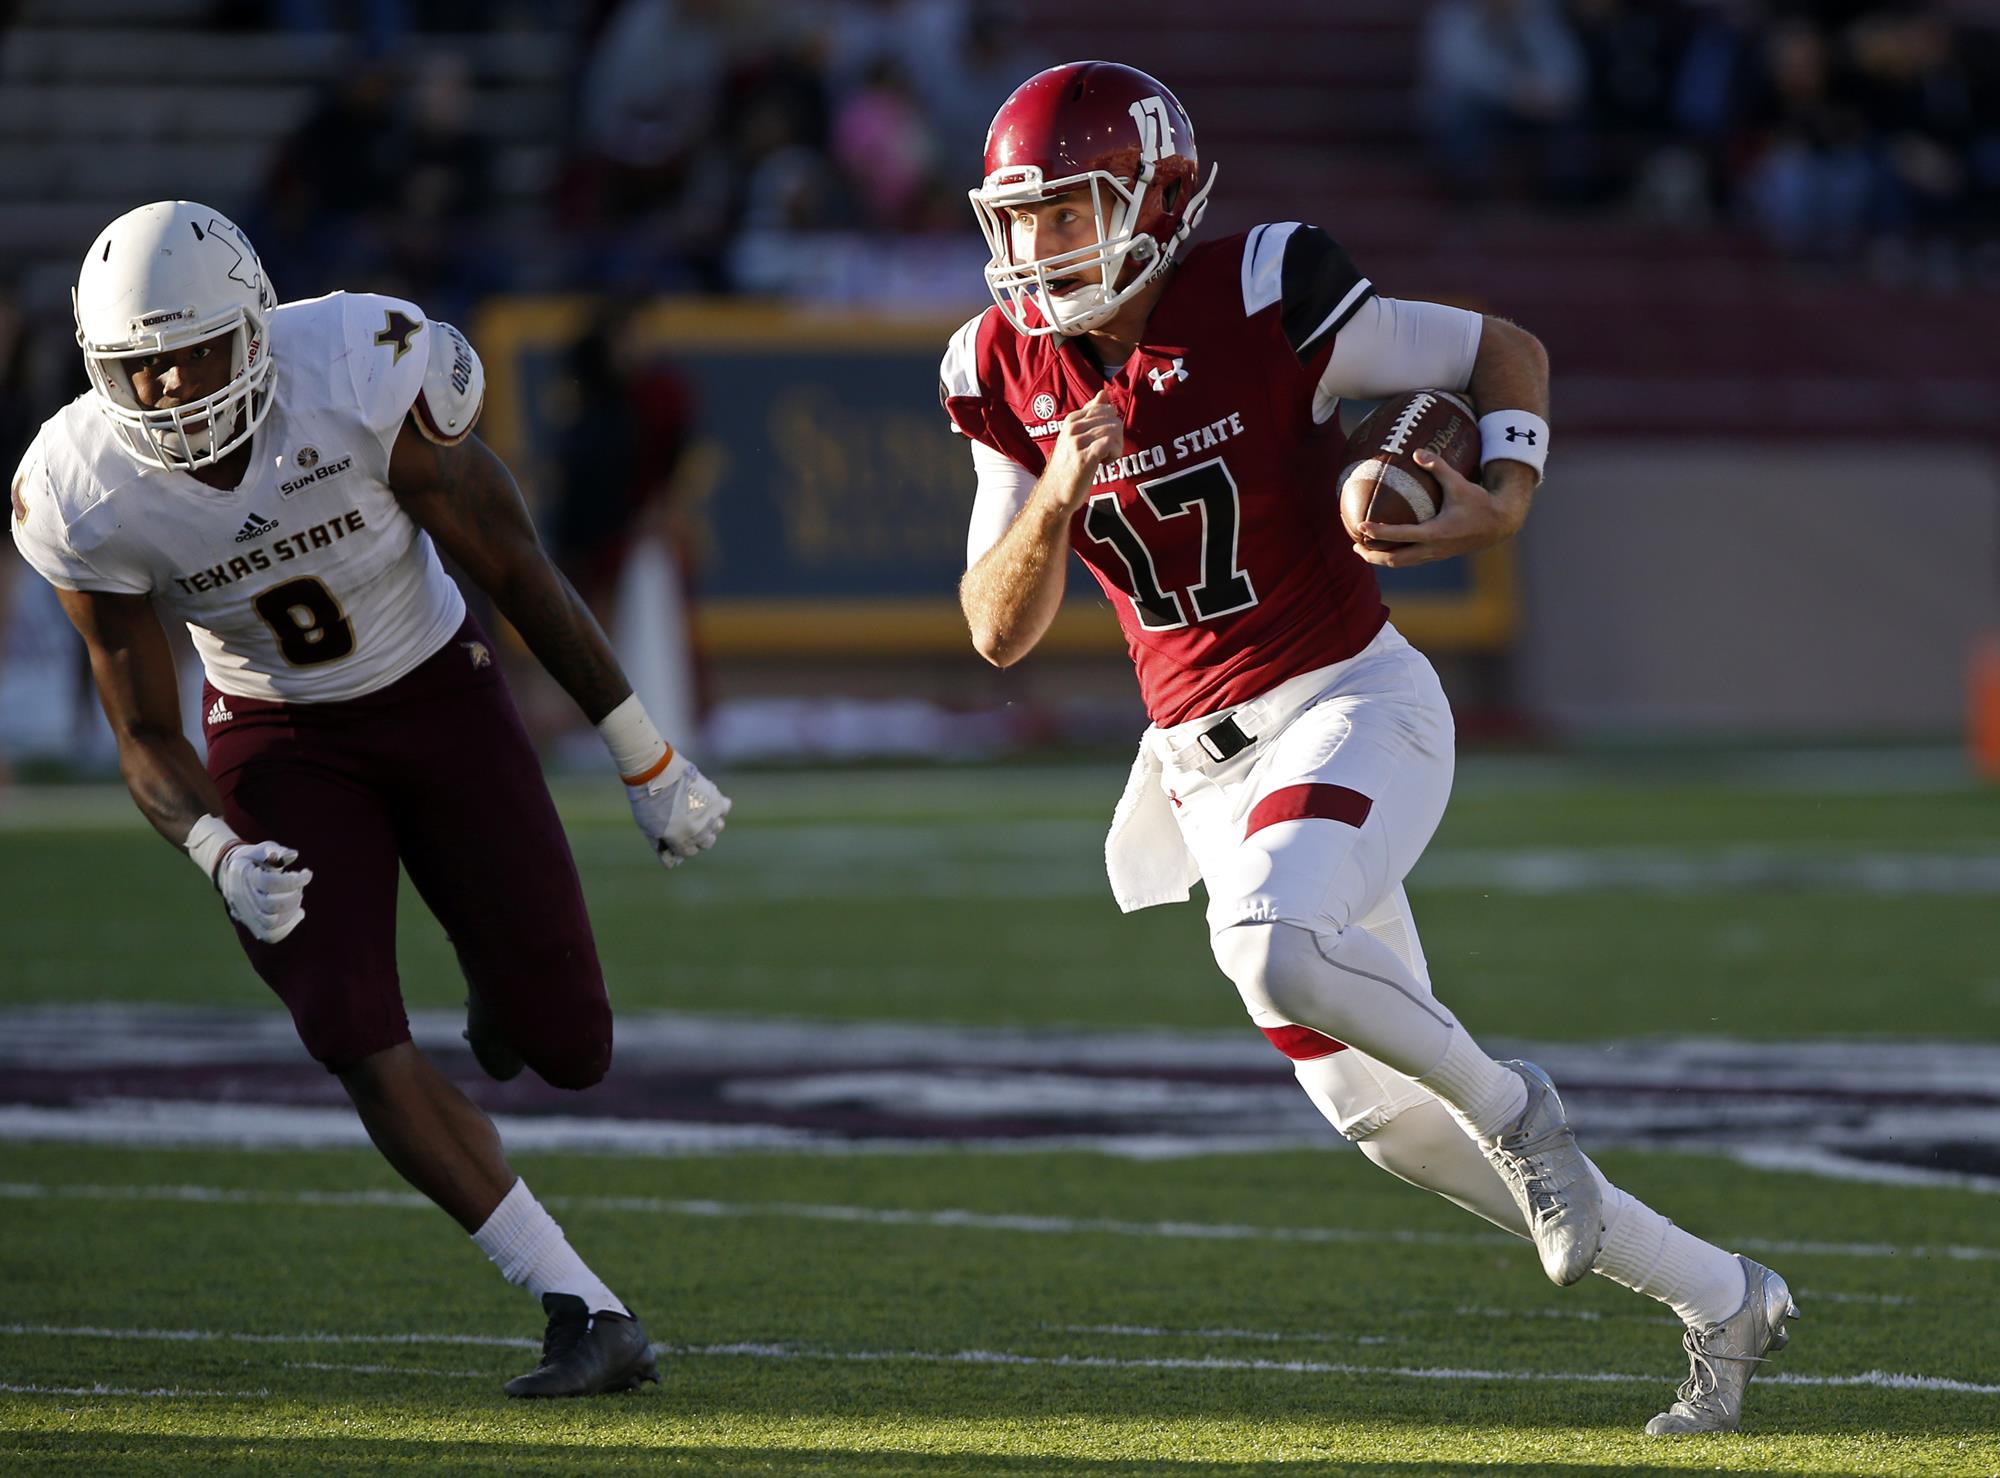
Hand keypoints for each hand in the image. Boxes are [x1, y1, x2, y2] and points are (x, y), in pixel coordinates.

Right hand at [215, 840, 311, 943]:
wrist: (231, 874)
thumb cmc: (254, 859)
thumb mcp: (263, 849)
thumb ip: (276, 851)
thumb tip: (293, 855)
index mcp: (243, 875)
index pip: (269, 883)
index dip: (293, 881)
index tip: (307, 874)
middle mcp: (241, 896)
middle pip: (269, 905)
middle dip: (293, 896)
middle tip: (299, 886)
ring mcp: (244, 913)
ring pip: (269, 923)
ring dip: (291, 911)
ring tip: (297, 898)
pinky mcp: (251, 924)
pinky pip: (270, 935)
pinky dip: (288, 927)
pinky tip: (298, 913)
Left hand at [627, 752, 730, 867]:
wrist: (655, 772)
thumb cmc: (647, 801)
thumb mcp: (648, 828)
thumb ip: (660, 846)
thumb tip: (671, 863)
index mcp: (680, 840)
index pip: (690, 852)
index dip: (683, 845)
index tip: (678, 836)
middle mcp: (698, 830)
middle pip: (707, 842)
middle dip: (698, 836)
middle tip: (688, 824)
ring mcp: (709, 814)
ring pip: (718, 827)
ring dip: (710, 823)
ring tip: (699, 812)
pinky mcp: (715, 798)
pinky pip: (725, 808)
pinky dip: (719, 807)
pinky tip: (707, 802)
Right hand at [1045, 390, 1122, 508]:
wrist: (1054, 494)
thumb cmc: (1068, 466)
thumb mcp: (1077, 436)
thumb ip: (1090, 414)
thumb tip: (1104, 392)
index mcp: (1071, 420)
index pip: (1103, 408)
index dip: (1111, 423)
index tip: (1105, 440)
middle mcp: (1072, 428)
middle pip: (1111, 418)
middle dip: (1117, 434)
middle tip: (1109, 451)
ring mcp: (1076, 443)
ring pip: (1113, 430)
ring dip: (1117, 446)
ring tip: (1107, 458)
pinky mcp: (1084, 458)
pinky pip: (1110, 443)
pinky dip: (1115, 454)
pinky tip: (1106, 463)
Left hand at [1354, 453, 1533, 567]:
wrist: (1499, 524)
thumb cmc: (1479, 502)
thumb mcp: (1459, 483)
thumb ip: (1438, 467)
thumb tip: (1417, 452)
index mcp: (1436, 532)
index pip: (1401, 535)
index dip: (1380, 533)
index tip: (1361, 528)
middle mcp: (1433, 548)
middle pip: (1395, 560)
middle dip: (1373, 555)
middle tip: (1355, 547)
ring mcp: (1435, 555)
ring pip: (1402, 563)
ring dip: (1381, 559)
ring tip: (1363, 550)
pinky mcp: (1437, 555)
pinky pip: (1410, 560)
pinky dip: (1394, 556)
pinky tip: (1385, 547)